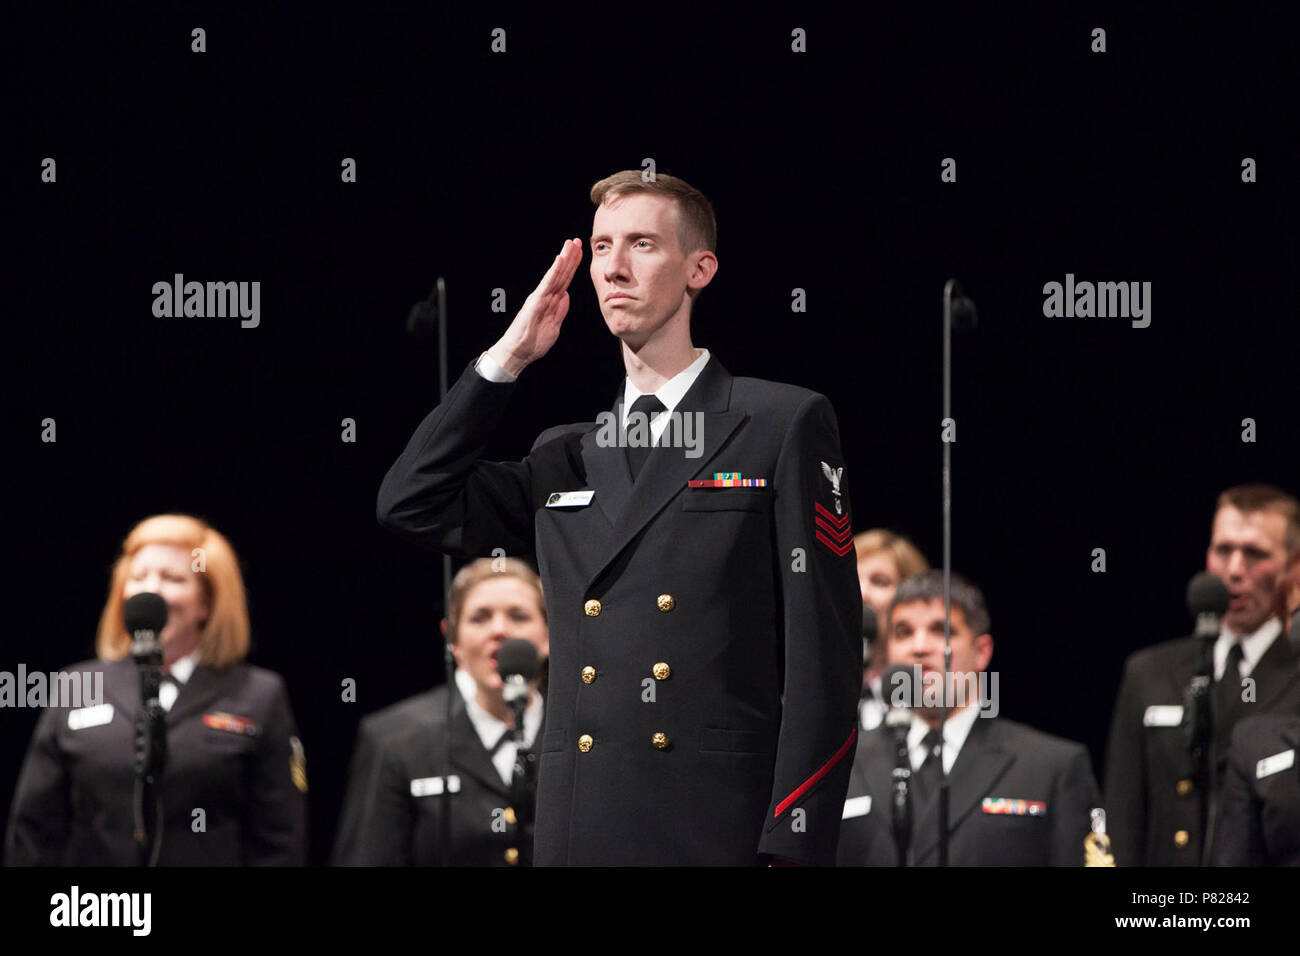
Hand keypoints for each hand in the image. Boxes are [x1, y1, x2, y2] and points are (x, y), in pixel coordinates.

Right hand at [486, 238, 583, 376]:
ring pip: (556, 275)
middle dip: (570, 257)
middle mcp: (545, 296)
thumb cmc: (533, 342)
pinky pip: (547, 284)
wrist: (518, 352)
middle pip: (562, 274)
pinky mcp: (536, 301)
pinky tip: (560, 259)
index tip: (580, 253)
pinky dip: (554, 271)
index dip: (572, 267)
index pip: (564, 280)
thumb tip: (566, 296)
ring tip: (571, 244)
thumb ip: (560, 310)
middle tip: (578, 241)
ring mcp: (541, 297)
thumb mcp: (554, 325)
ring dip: (564, 258)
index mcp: (550, 301)